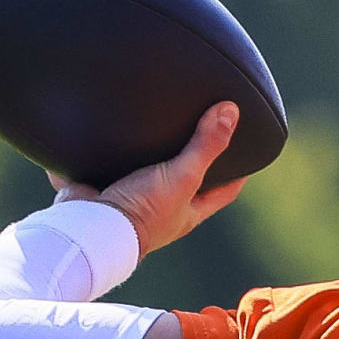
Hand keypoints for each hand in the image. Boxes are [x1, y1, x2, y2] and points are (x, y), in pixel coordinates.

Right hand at [54, 99, 245, 261]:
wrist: (91, 227)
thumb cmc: (142, 211)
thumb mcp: (182, 176)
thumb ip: (206, 146)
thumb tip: (232, 112)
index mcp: (187, 212)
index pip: (224, 192)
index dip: (238, 174)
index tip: (248, 152)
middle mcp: (163, 210)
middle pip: (187, 183)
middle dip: (194, 162)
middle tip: (202, 132)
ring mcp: (133, 201)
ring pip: (148, 173)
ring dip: (152, 155)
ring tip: (158, 124)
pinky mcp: (104, 190)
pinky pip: (111, 167)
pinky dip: (113, 153)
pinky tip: (113, 131)